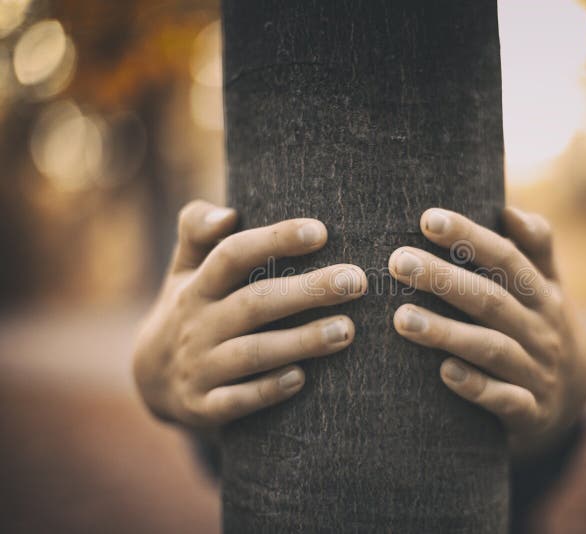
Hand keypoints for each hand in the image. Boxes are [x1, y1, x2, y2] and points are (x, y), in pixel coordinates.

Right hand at [132, 200, 366, 429]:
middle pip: (255, 303)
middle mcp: (198, 324)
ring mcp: (200, 367)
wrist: (149, 379)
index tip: (321, 231)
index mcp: (197, 286)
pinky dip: (268, 390)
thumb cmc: (188, 308)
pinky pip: (237, 401)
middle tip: (356, 280)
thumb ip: (197, 229)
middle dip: (308, 291)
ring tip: (347, 330)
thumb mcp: (183, 268)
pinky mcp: (205, 406)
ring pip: (253, 353)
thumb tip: (227, 213)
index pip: (233, 255)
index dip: (274, 241)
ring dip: (301, 342)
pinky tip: (301, 378)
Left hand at [389, 207, 585, 458]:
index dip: (469, 237)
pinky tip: (443, 371)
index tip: (427, 219)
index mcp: (543, 295)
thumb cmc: (544, 326)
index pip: (506, 259)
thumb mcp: (549, 286)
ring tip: (401, 318)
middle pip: (490, 300)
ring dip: (447, 333)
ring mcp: (537, 372)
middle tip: (397, 263)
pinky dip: (476, 386)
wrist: (573, 398)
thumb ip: (534, 247)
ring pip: (491, 349)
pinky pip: (504, 400)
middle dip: (444, 280)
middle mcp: (542, 331)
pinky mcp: (530, 412)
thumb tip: (509, 210)